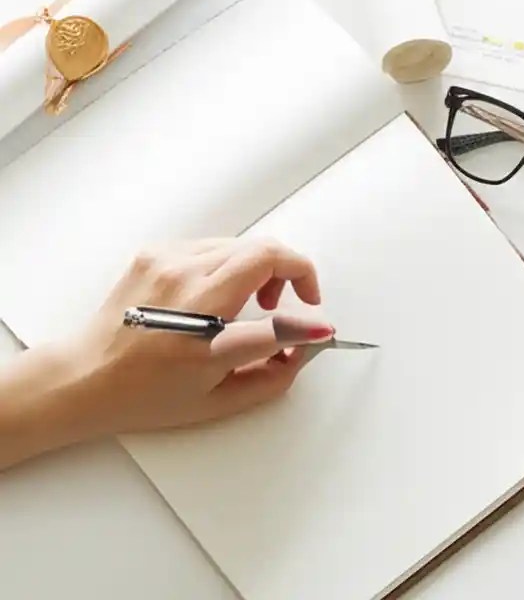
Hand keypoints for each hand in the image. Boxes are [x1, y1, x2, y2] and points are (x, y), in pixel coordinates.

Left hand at [0, 238, 333, 468]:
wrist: (82, 377)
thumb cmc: (143, 395)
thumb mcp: (217, 400)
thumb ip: (272, 375)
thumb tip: (305, 347)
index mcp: (201, 335)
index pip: (275, 318)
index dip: (307, 321)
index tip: (319, 328)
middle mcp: (185, 289)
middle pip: (265, 252)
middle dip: (292, 275)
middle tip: (287, 304)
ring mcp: (168, 263)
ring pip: (242, 244)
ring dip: (261, 268)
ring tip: (250, 302)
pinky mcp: (157, 253)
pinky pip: (214, 245)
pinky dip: (230, 264)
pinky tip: (218, 294)